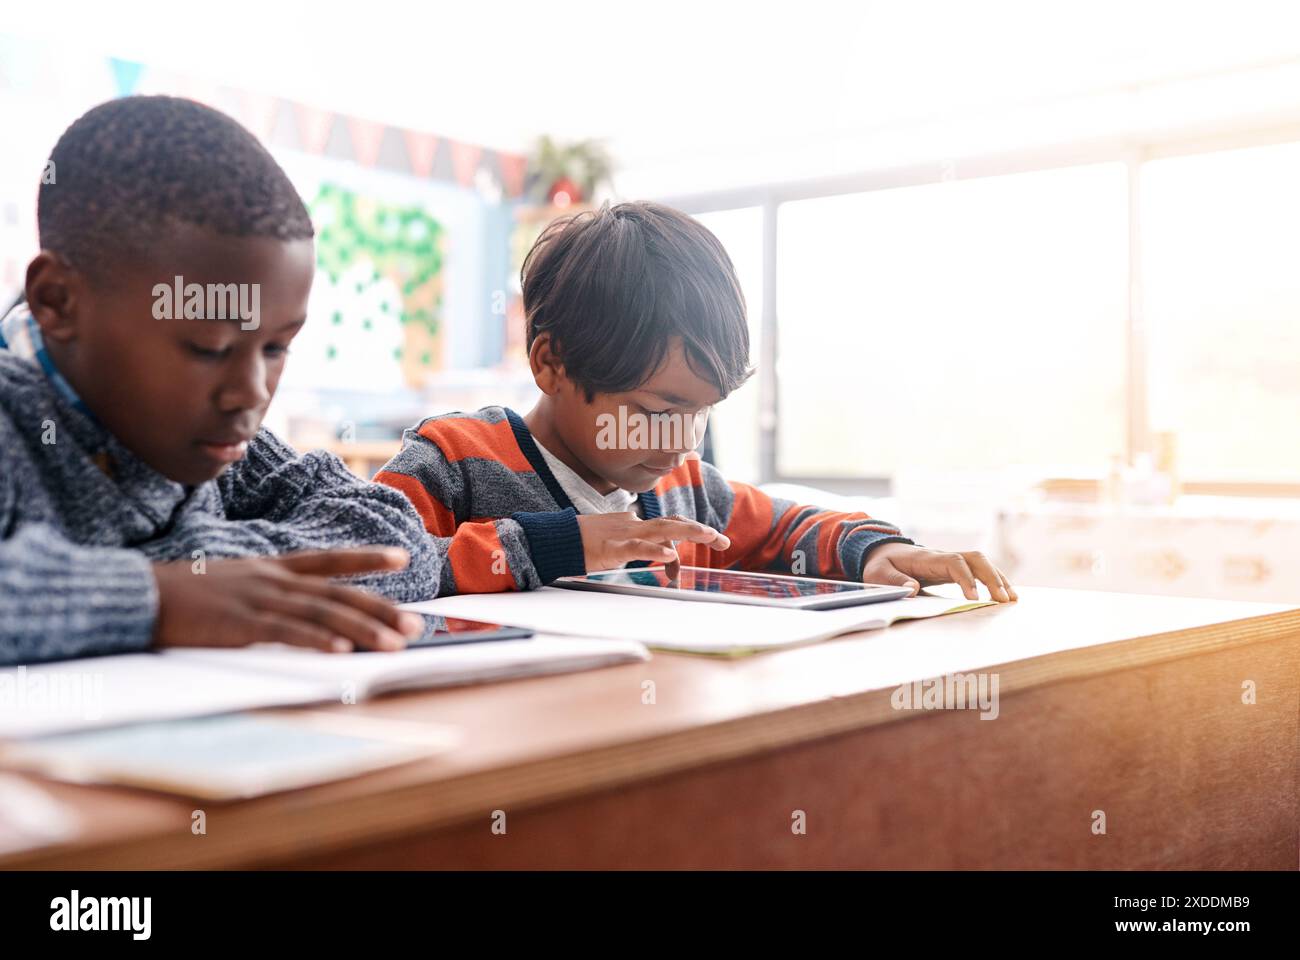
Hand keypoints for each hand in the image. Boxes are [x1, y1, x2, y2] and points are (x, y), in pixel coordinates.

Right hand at [152, 547, 426, 652]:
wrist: (136, 595)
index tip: (400, 557)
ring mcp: (258, 600)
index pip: (328, 560)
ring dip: (363, 630)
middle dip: (380, 609)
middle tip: (415, 624)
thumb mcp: (230, 585)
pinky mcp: (240, 625)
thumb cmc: (180, 597)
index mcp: (270, 568)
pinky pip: (287, 633)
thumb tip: (292, 611)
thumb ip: (263, 595)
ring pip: (323, 614)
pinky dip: (317, 641)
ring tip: (394, 644)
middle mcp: (272, 580)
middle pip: (337, 593)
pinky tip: (341, 651)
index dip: (366, 558)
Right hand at [576, 512, 729, 572]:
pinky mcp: (611, 548)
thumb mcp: (615, 543)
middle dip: (700, 531)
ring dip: (688, 532)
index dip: (689, 533)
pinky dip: (654, 550)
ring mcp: (623, 535)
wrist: (555, 540)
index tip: (698, 553)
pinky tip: (669, 554)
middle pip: (673, 524)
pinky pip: (637, 548)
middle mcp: (633, 525)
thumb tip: (655, 551)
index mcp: (635, 524)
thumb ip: (636, 545)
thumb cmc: (582, 542)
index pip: (668, 526)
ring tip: (710, 535)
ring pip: (662, 529)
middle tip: (723, 541)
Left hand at [861, 543, 1016, 602]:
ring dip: (998, 578)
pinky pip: (979, 570)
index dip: (966, 579)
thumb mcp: (877, 573)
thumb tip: (912, 589)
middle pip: (975, 559)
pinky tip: (1006, 595)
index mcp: (926, 558)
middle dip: (992, 577)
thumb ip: (893, 581)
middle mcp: (942, 556)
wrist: (881, 551)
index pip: (953, 562)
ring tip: (1012, 599)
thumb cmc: (880, 565)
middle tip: (1003, 600)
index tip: (974, 598)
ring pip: (981, 562)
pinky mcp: (954, 568)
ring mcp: (950, 560)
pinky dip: (994, 580)